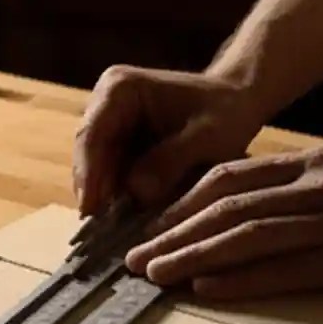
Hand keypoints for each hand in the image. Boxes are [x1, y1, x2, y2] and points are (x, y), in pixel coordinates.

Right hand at [73, 65, 265, 215]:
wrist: (235, 102)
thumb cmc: (225, 111)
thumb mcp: (207, 135)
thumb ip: (171, 160)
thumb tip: (137, 192)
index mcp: (119, 89)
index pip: (93, 135)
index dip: (90, 174)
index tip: (92, 209)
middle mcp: (104, 104)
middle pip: (87, 155)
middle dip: (93, 191)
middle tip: (98, 233)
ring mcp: (109, 125)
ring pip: (95, 169)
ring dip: (103, 199)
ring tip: (110, 234)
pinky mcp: (118, 145)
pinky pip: (109, 175)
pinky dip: (116, 197)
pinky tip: (123, 222)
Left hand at [125, 145, 322, 300]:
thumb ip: (303, 184)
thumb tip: (250, 204)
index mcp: (311, 163)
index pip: (227, 179)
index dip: (179, 203)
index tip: (147, 226)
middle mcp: (315, 185)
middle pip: (225, 207)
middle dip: (171, 232)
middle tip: (130, 259)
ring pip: (246, 235)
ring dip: (191, 255)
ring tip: (153, 274)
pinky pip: (285, 268)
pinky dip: (241, 278)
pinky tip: (206, 288)